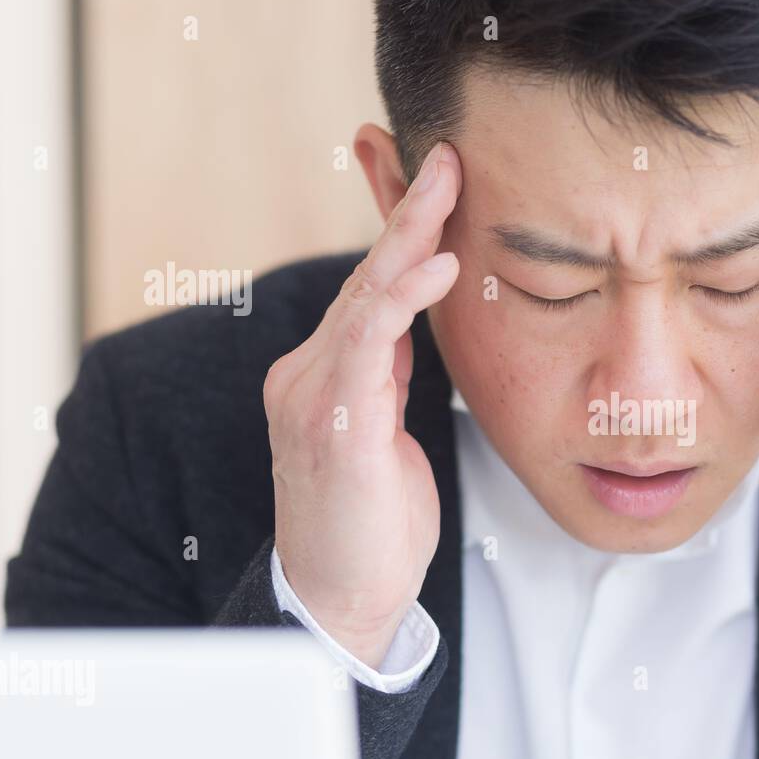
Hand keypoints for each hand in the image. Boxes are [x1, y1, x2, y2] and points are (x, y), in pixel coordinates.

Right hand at [264, 142, 461, 667]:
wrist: (340, 604)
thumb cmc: (370, 529)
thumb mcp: (386, 439)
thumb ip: (387, 382)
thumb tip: (411, 331)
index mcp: (330, 377)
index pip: (371, 290)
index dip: (403, 234)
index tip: (435, 183)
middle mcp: (312, 375)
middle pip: (367, 278)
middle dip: (407, 211)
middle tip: (444, 155)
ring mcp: (316, 396)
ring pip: (365, 294)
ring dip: (408, 233)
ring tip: (447, 182)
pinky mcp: (333, 423)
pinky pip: (367, 341)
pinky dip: (403, 296)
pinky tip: (440, 263)